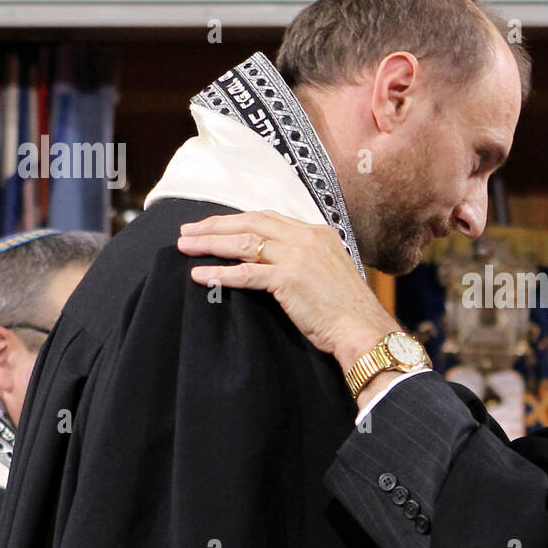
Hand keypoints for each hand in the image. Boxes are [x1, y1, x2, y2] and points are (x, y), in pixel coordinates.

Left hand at [177, 210, 399, 368]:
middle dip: (215, 226)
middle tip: (188, 231)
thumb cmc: (347, 309)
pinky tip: (201, 275)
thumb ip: (305, 260)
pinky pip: (247, 272)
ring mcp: (298, 255)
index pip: (269, 218)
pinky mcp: (289, 278)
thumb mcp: (329, 271)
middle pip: (251, 223)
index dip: (238, 220)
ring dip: (210, 244)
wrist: (363, 328)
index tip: (214, 225)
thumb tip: (274, 263)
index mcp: (318, 233)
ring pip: (244, 243)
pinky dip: (221, 273)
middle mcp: (307, 237)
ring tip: (184, 247)